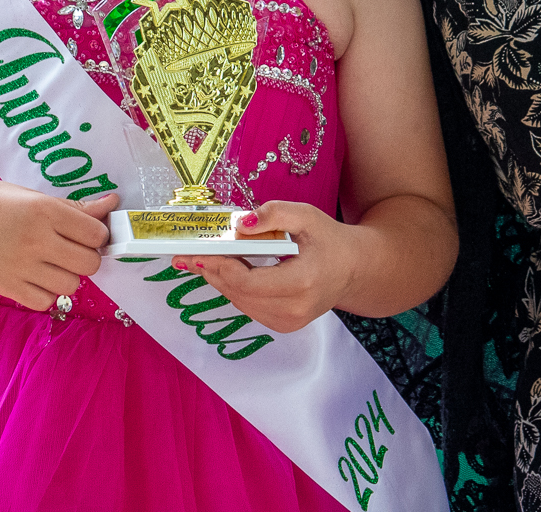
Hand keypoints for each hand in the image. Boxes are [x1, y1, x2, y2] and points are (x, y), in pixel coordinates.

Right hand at [0, 181, 117, 311]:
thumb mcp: (34, 196)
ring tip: (51, 260)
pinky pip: (46, 301)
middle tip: (71, 247)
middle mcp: (36, 240)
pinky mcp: (7, 288)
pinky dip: (47, 291)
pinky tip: (37, 274)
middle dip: (87, 256)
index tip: (86, 231)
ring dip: (68, 274)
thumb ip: (74, 208)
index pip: (96, 233)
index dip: (97, 234)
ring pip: (71, 285)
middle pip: (90, 263)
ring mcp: (21, 268)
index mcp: (45, 211)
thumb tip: (112, 204)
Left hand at [171, 201, 358, 332]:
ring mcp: (288, 322)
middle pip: (237, 293)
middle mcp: (293, 309)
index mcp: (301, 282)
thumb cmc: (330, 239)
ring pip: (239, 302)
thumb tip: (238, 224)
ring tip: (199, 260)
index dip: (218, 264)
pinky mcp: (284, 325)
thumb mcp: (305, 216)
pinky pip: (249, 307)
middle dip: (210, 271)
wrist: (354, 268)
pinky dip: (233, 288)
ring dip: (218, 280)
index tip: (198, 249)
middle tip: (186, 254)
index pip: (245, 280)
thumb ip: (272, 215)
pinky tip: (224, 271)